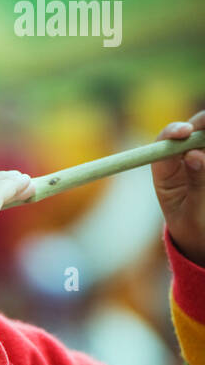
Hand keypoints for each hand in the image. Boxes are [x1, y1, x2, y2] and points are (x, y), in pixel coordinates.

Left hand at [152, 113, 204, 266]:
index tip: (186, 132)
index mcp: (166, 171)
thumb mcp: (193, 214)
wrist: (204, 240)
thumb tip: (193, 156)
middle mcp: (185, 156)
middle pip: (195, 128)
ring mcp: (202, 155)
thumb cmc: (194, 230)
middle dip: (204, 124)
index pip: (165, 142)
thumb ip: (196, 184)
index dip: (173, 131)